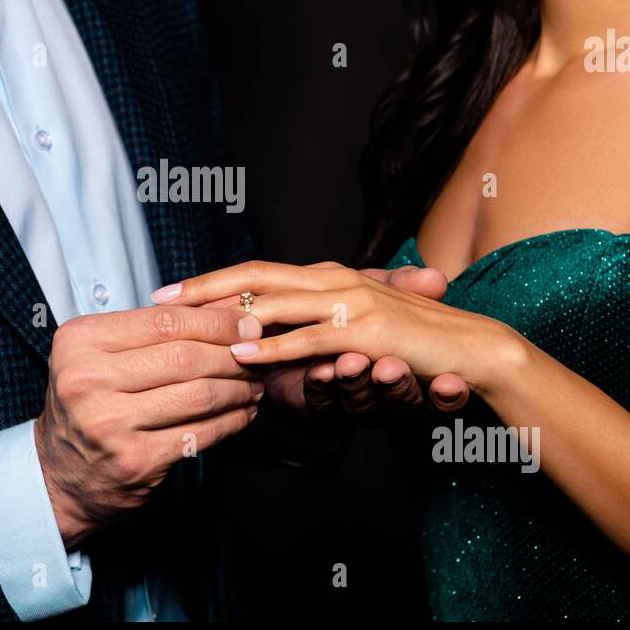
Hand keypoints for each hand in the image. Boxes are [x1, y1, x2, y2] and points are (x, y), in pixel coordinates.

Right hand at [34, 305, 263, 547]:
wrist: (58, 475)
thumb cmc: (89, 403)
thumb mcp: (98, 355)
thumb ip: (148, 331)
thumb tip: (224, 311)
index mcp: (80, 342)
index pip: (164, 321)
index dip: (214, 320)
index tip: (246, 322)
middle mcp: (88, 380)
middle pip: (185, 357)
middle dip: (233, 353)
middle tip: (257, 353)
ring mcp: (110, 424)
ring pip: (199, 395)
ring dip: (238, 388)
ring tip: (253, 383)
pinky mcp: (135, 460)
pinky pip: (200, 433)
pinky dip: (231, 421)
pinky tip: (242, 412)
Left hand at [153, 261, 527, 402]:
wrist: (469, 348)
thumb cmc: (408, 340)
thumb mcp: (352, 325)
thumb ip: (313, 321)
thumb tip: (264, 328)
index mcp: (327, 276)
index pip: (259, 272)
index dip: (214, 280)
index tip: (171, 292)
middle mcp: (333, 279)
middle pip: (256, 277)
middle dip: (205, 288)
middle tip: (159, 300)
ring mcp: (350, 302)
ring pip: (276, 302)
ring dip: (229, 315)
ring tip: (188, 325)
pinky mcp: (365, 331)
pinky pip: (308, 339)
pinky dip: (271, 347)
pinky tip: (242, 357)